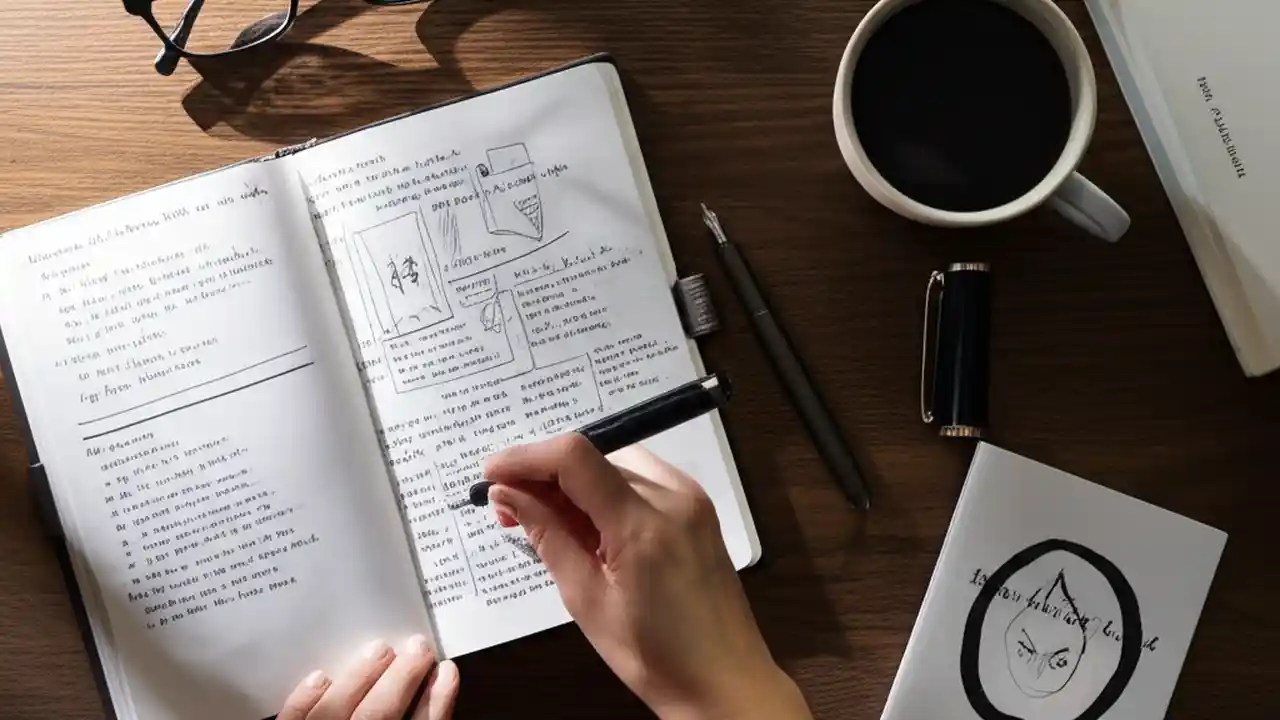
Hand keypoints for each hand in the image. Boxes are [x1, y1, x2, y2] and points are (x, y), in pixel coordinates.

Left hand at [278, 635, 458, 719]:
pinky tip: (319, 676)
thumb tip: (436, 684)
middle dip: (401, 680)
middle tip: (418, 646)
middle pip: (379, 716)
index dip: (436, 702)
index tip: (448, 670)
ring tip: (379, 648)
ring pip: (335, 713)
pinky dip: (304, 701)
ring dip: (359, 679)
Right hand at [483, 434, 810, 719]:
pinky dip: (606, 491)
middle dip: (543, 476)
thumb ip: (547, 536)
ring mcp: (692, 499)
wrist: (724, 682)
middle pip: (593, 459)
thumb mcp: (587, 600)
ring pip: (615, 464)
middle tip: (509, 512)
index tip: (490, 475)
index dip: (524, 457)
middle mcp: (673, 498)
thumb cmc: (655, 656)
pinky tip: (589, 526)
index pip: (574, 458)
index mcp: (643, 524)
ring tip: (547, 523)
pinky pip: (641, 480)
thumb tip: (507, 493)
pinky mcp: (698, 509)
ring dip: (574, 483)